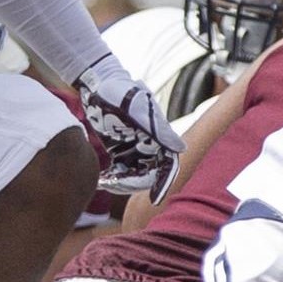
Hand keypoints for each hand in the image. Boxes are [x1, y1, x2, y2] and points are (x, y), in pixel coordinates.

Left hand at [74, 53, 183, 200]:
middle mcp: (150, 144)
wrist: (100, 82)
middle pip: (148, 174)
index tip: (155, 199)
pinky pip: (121, 169)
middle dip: (133, 183)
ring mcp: (135, 147)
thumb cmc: (122, 93)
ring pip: (134, 174)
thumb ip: (159, 130)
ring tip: (106, 182)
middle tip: (114, 185)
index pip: (166, 166)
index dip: (163, 183)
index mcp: (160, 137)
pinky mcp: (120, 148)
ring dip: (122, 182)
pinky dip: (113, 176)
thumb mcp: (139, 110)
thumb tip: (182, 150)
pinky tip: (102, 180)